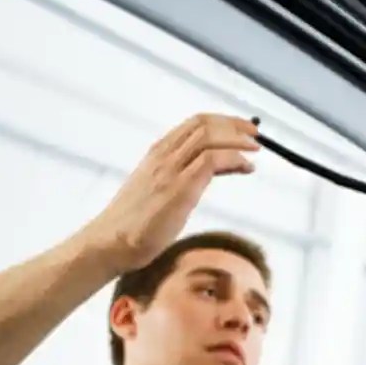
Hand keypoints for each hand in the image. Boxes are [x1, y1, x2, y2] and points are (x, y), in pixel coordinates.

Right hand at [81, 114, 259, 272]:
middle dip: (234, 125)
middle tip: (255, 134)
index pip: (194, 124)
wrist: (110, 243)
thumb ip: (181, 176)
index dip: (223, 121)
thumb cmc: (134, 224)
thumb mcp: (159, 190)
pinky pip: (211, 161)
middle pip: (204, 124)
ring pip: (209, 137)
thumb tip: (210, 169)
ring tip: (255, 149)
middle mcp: (163, 156)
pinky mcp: (179, 189)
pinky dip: (234, 159)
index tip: (242, 128)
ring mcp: (170, 171)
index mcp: (157, 154)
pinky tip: (246, 168)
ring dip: (237, 139)